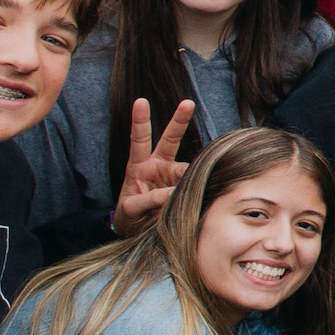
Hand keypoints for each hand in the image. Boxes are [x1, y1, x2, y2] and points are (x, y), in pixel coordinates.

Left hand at [112, 98, 194, 237]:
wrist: (140, 233)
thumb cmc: (130, 218)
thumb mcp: (131, 210)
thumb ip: (149, 200)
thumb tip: (174, 191)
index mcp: (139, 167)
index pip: (139, 140)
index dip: (140, 121)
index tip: (140, 101)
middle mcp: (158, 166)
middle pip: (170, 140)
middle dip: (179, 120)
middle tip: (188, 103)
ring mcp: (173, 176)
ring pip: (189, 167)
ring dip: (195, 176)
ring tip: (192, 196)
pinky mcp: (187, 187)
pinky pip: (198, 184)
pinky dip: (203, 190)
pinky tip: (203, 199)